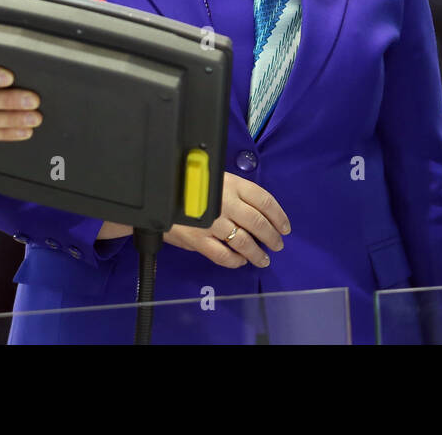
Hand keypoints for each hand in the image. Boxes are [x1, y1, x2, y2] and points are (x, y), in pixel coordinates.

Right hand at [96, 172, 290, 267]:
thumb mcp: (213, 178)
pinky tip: (240, 262)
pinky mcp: (199, 240)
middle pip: (258, 222)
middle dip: (272, 237)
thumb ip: (233, 192)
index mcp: (231, 183)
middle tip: (277, 245)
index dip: (278, 215)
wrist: (156, 196)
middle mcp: (225, 203)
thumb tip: (256, 209)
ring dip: (257, 253)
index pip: (264, 200)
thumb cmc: (186, 184)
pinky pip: (223, 256)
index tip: (285, 226)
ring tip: (263, 259)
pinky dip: (235, 261)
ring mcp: (213, 223)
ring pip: (243, 242)